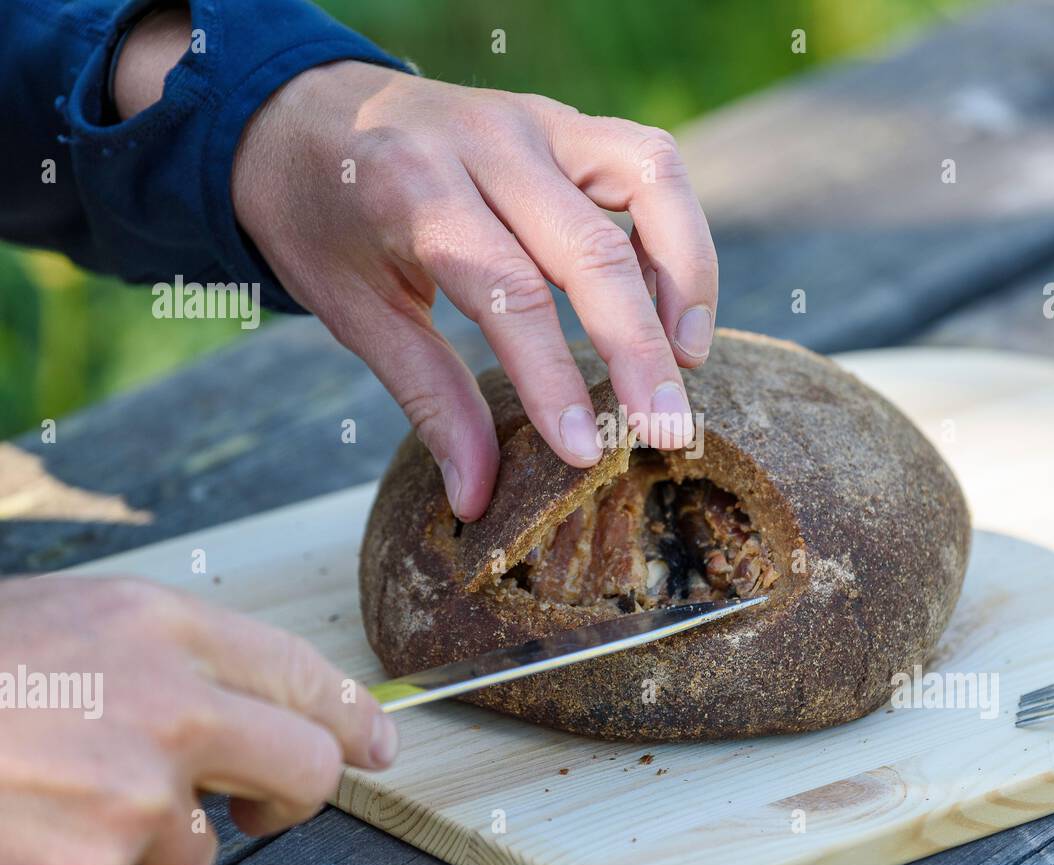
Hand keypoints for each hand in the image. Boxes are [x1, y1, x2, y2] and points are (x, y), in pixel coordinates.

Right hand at [0, 577, 397, 864]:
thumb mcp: (69, 621)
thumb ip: (164, 656)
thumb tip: (239, 707)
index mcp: (160, 625)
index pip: (302, 670)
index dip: (352, 715)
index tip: (377, 743)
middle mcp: (167, 704)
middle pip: (304, 765)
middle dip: (294, 795)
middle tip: (263, 808)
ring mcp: (132, 795)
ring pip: (201, 851)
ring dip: (149, 848)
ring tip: (64, 807)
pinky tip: (42, 839)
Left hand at [231, 62, 718, 519]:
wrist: (298, 113)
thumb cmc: (321, 220)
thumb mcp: (352, 313)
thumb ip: (428, 398)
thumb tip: (476, 496)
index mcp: (414, 189)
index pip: (509, 290)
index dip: (553, 378)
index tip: (584, 453)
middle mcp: (486, 142)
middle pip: (592, 247)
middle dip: (639, 349)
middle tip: (667, 431)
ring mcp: (535, 120)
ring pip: (650, 180)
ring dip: (685, 275)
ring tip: (689, 358)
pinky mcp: (568, 121)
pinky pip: (650, 163)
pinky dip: (676, 233)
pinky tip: (670, 302)